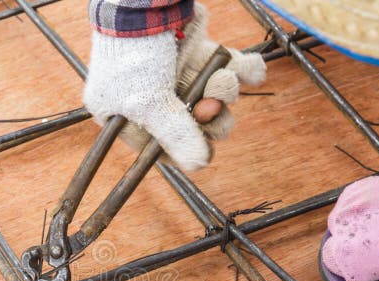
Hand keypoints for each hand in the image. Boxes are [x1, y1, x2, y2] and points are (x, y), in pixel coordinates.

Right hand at [83, 3, 265, 170]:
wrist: (144, 2)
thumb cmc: (134, 55)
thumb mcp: (149, 103)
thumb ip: (175, 135)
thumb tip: (198, 166)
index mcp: (126, 115)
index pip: (158, 146)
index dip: (183, 148)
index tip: (203, 147)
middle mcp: (152, 97)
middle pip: (192, 123)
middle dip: (210, 116)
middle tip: (212, 106)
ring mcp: (177, 74)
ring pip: (214, 97)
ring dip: (226, 90)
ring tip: (222, 77)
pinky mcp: (198, 53)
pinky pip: (228, 68)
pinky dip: (244, 69)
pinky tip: (251, 70)